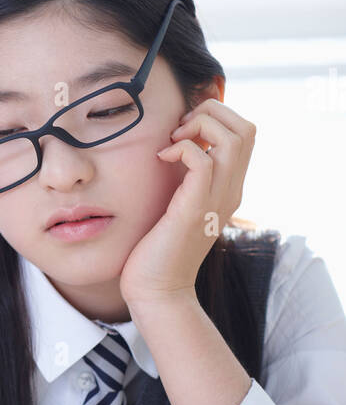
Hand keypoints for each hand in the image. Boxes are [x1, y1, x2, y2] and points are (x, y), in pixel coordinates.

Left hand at [118, 97, 255, 308]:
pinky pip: (204, 161)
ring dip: (199, 127)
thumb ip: (186, 178)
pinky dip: (182, 149)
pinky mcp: (195, 209)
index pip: (245, 133)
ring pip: (233, 138)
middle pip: (246, 128)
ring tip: (173, 142)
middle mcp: (231, 190)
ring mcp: (217, 200)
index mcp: (229, 186)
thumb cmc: (159, 247)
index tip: (183, 131)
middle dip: (210, 114)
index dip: (216, 117)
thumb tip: (176, 146)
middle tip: (179, 131)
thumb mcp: (179, 202)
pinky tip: (163, 159)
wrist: (158, 289)